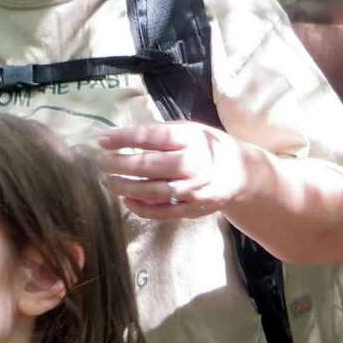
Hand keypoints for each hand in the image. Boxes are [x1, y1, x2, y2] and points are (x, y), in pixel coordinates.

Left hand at [98, 123, 248, 221]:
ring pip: (151, 191)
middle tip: (100, 162)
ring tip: (108, 180)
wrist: (241, 174)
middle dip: (118, 164)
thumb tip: (123, 135)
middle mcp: (194, 164)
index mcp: (192, 139)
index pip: (153, 137)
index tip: (102, 139)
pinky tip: (126, 200)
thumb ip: (162, 132)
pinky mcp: (192, 209)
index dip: (124, 138)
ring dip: (124, 187)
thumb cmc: (207, 147)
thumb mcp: (191, 130)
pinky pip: (161, 211)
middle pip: (148, 166)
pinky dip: (140, 207)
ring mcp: (193, 189)